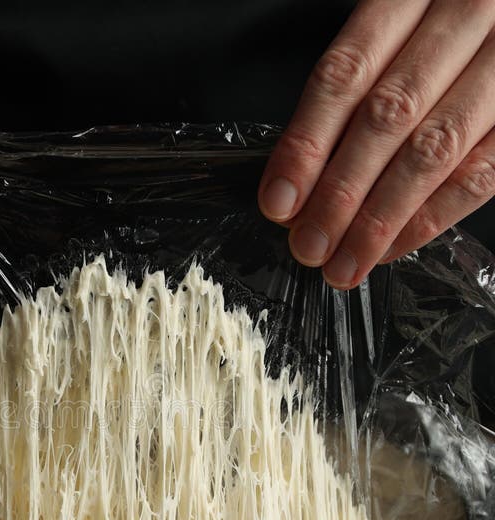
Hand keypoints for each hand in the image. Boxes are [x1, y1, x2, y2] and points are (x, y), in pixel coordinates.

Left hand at [258, 0, 494, 288]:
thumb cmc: (441, 17)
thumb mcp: (394, 25)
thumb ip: (352, 86)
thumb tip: (297, 180)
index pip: (345, 75)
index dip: (306, 145)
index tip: (279, 201)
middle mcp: (466, 17)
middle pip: (387, 117)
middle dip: (339, 194)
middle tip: (308, 245)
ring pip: (434, 150)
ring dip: (380, 219)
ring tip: (343, 262)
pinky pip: (481, 173)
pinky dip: (431, 217)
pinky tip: (391, 247)